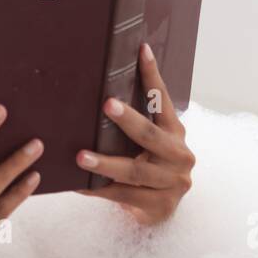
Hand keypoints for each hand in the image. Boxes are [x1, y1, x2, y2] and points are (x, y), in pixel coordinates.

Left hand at [74, 42, 194, 226]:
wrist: (162, 207)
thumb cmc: (149, 166)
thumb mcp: (150, 143)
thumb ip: (138, 122)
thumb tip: (100, 91)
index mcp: (175, 133)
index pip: (162, 100)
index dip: (152, 75)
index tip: (141, 50)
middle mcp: (179, 155)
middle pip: (150, 136)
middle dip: (128, 120)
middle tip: (107, 104)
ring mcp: (172, 183)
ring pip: (134, 172)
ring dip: (105, 163)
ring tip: (80, 156)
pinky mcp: (159, 206)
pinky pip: (122, 196)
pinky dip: (98, 189)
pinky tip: (78, 185)